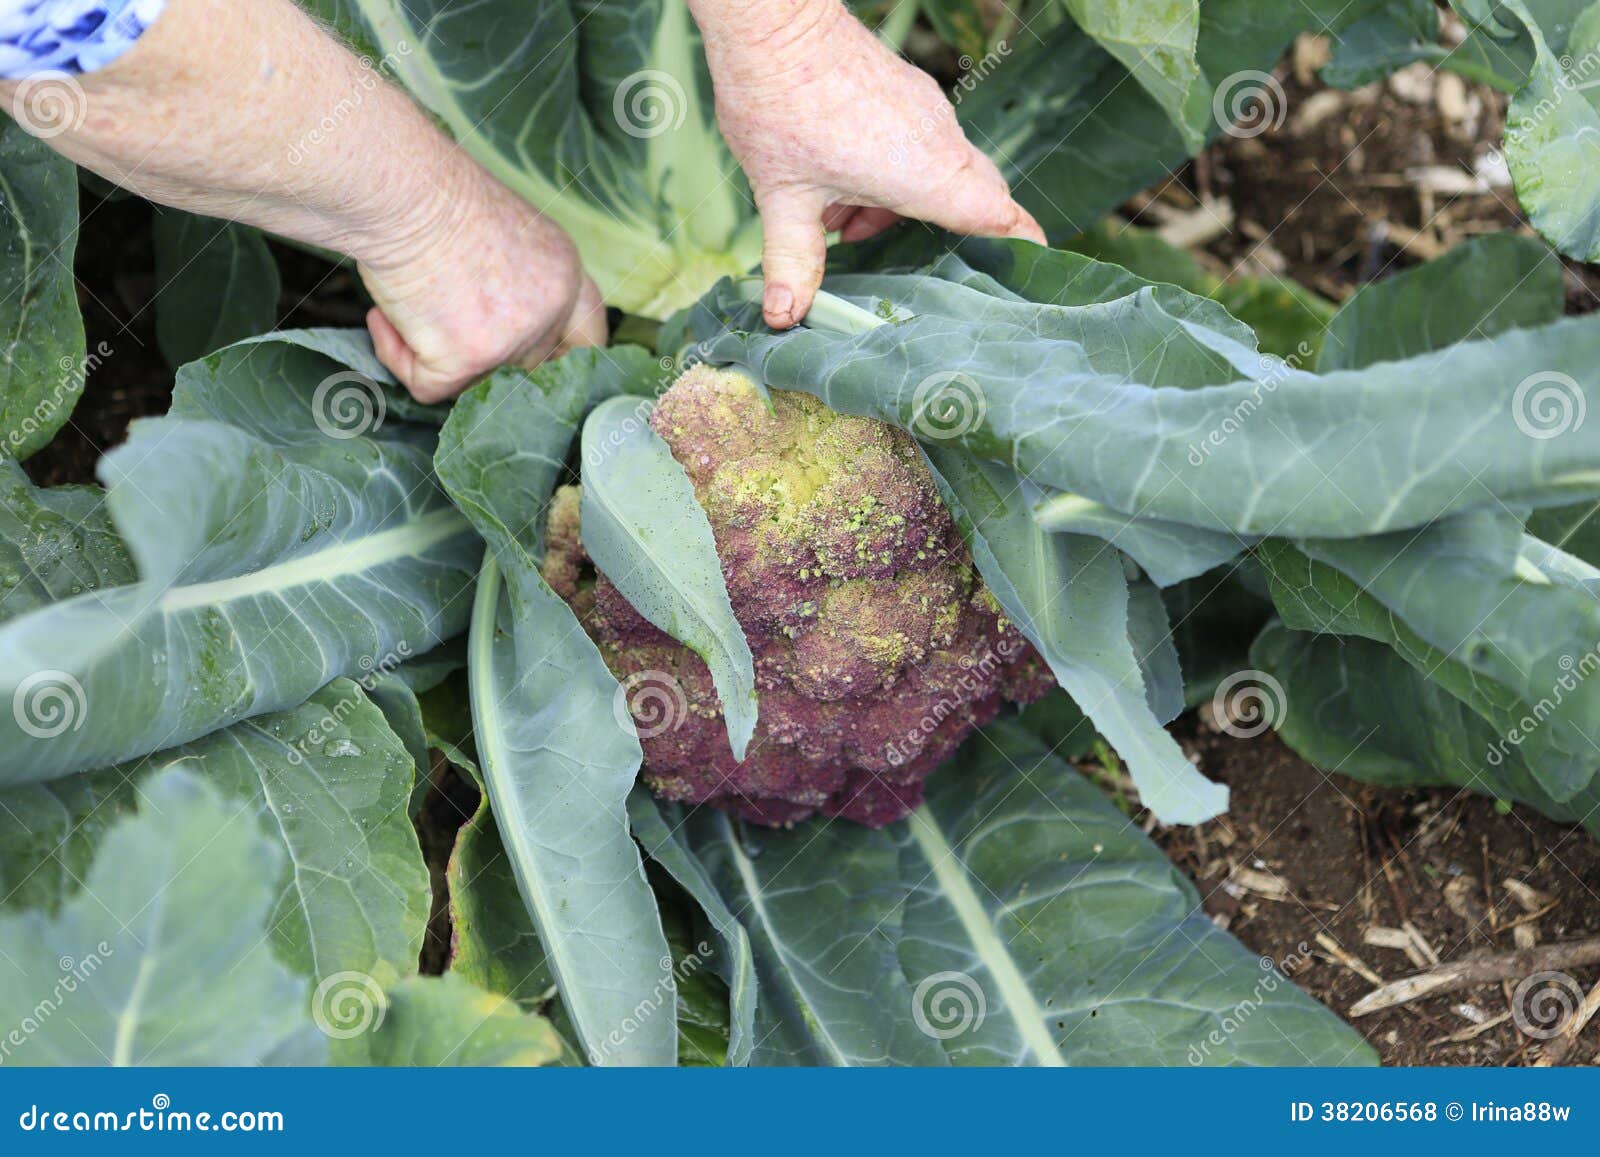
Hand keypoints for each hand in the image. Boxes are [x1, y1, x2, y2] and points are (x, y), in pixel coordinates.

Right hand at [358, 168, 605, 402]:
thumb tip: (485, 322)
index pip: (587, 337)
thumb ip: (512, 280)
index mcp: (563, 273)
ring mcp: (515, 338)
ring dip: (431, 347)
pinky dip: (398, 356)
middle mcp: (551, 309)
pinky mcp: (472, 358)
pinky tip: (382, 316)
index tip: (534, 361)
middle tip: (438, 322)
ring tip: (401, 298)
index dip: (561, 356)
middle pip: (524, 365)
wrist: (400, 188)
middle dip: (480, 353)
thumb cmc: (430, 193)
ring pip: (475, 378)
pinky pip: (431, 386)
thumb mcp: (499, 231)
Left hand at [693, 0, 1043, 328]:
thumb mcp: (783, 198)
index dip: (1022, 243)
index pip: (998, 214)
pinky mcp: (909, 92)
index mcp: (925, 173)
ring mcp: (927, 111)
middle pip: (977, 197)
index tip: (1034, 268)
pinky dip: (893, 175)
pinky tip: (842, 184)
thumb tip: (783, 317)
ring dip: (903, 206)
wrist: (773, 24)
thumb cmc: (781, 106)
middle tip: (907, 265)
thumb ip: (792, 261)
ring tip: (843, 222)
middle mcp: (939, 141)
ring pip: (940, 173)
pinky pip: (922, 145)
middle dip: (948, 235)